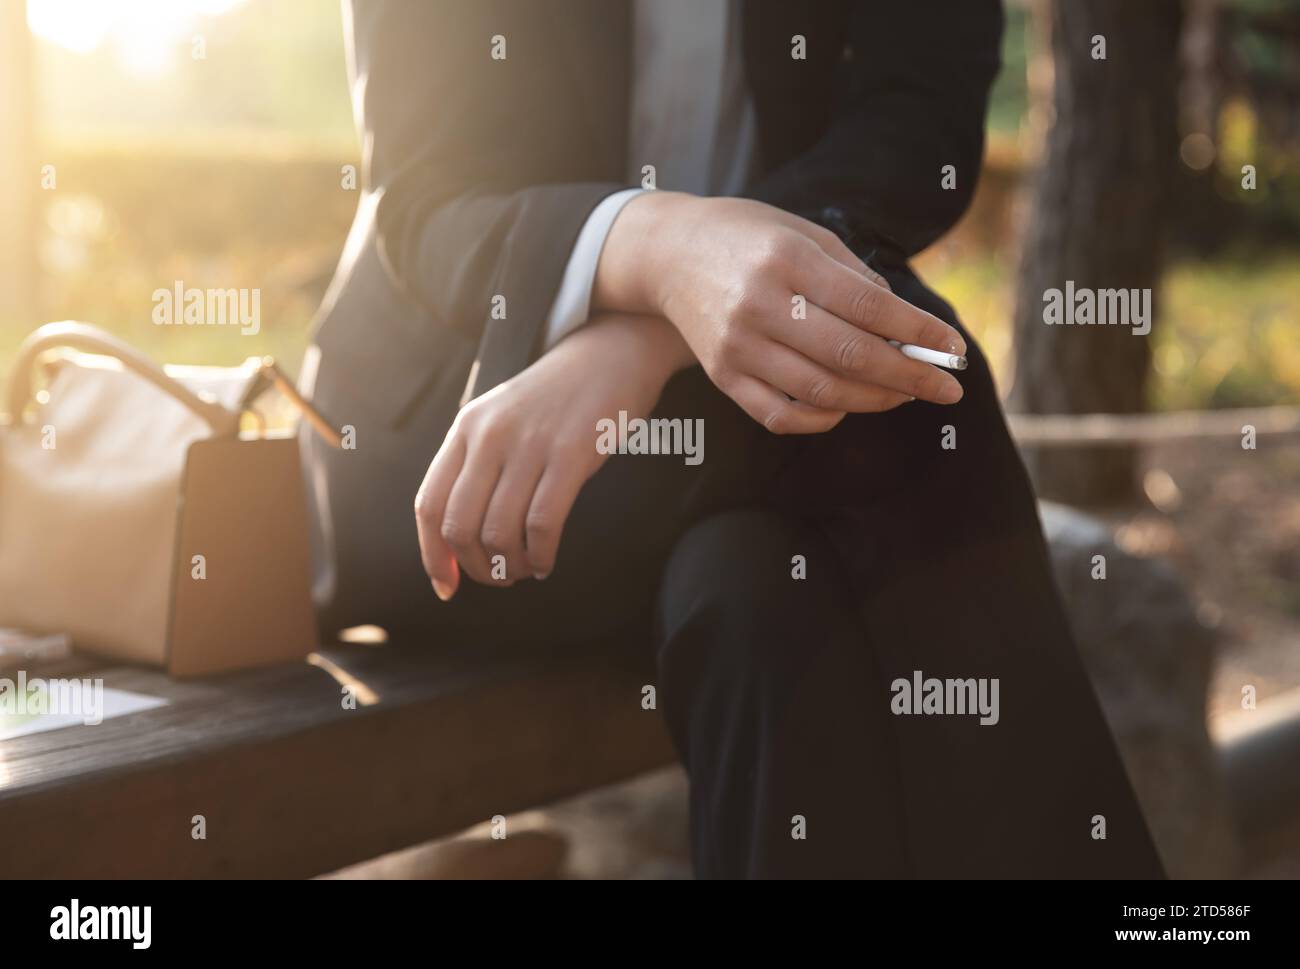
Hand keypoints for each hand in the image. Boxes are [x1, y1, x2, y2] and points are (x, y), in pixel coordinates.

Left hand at [414, 313, 691, 599]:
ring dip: (511, 567)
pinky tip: (547, 561)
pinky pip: (543, 524)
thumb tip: (459, 538)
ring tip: (527, 570)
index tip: (447, 585)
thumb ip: (477, 465)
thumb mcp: (501, 418)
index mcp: (465, 428)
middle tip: (499, 578)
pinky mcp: (571, 455)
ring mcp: (530, 444)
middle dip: (477, 567)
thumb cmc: (557, 397)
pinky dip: (541, 556)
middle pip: (460, 526)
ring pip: (500, 531)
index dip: (433, 555)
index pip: (429, 504)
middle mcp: (490, 436)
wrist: (612, 352)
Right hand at [593, 193, 967, 433]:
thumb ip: (854, 277)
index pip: (868, 308)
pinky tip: (848, 407)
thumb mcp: (803, 234)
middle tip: (947, 388)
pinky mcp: (723, 375)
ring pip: (822, 392)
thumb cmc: (748, 238)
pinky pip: (780, 415)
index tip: (954, 349)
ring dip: (875, 400)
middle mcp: (760, 305)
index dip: (919, 333)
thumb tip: (905, 327)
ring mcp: (738, 345)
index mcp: (788, 260)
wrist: (668, 254)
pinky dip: (823, 420)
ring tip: (904, 394)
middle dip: (910, 377)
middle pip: (851, 356)